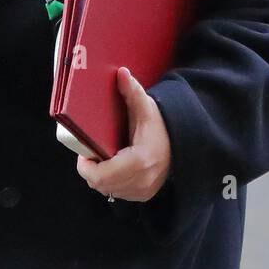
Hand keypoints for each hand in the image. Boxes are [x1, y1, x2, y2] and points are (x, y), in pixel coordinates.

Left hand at [75, 66, 171, 201]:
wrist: (182, 143)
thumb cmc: (161, 125)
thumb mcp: (146, 107)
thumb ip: (132, 91)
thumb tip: (120, 72)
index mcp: (140, 161)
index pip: (100, 176)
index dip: (85, 166)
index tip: (85, 151)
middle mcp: (142, 181)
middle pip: (100, 185)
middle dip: (91, 170)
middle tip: (92, 153)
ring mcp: (144, 191)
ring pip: (108, 191)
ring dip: (101, 177)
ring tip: (104, 158)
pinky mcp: (145, 195)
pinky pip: (118, 194)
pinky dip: (112, 182)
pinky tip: (116, 166)